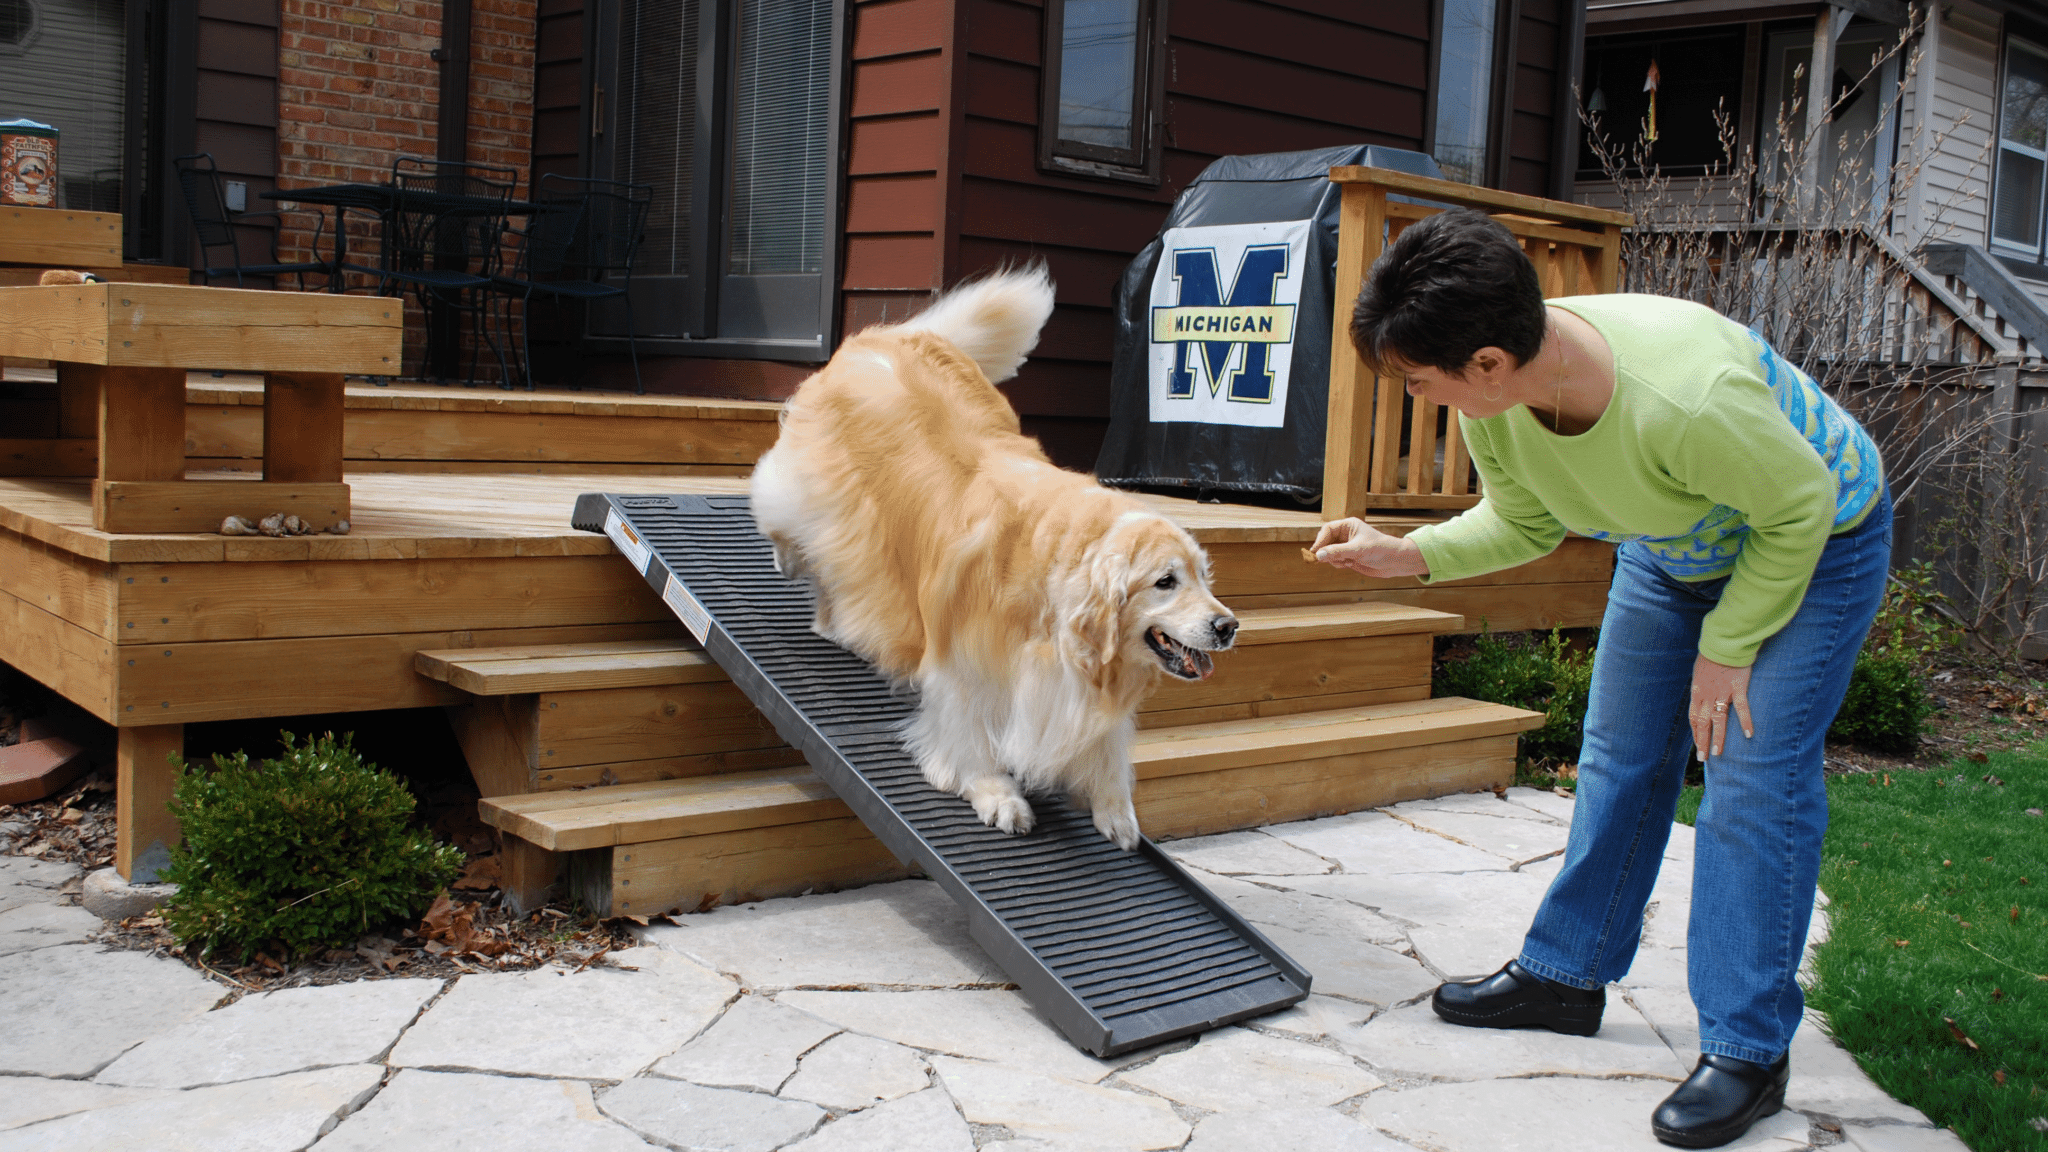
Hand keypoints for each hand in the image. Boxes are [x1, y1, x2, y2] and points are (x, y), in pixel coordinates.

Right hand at [1309, 518, 1430, 578]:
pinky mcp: (1349, 557)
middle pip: (1326, 541)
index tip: (1316, 551)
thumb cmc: (1380, 549)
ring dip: (1333, 559)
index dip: (1320, 540)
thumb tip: (1318, 555)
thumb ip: (1337, 552)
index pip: (1328, 530)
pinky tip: (1349, 565)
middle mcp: (1346, 535)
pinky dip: (1338, 564)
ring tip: (1346, 562)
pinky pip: (1335, 560)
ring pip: (1329, 552)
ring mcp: (1347, 547)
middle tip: (1321, 560)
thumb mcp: (1358, 550)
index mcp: (1348, 525)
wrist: (1395, 562)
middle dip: (1325, 551)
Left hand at [1689, 654, 1753, 761]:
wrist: (1723, 642)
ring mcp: (1722, 692)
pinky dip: (1745, 721)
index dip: (1696, 732)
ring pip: (1718, 720)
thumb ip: (1701, 684)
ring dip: (1717, 738)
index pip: (1694, 717)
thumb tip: (1701, 693)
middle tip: (1703, 758)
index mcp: (1697, 691)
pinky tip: (1749, 735)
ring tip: (1717, 754)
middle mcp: (1707, 695)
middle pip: (1703, 723)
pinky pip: (1742, 708)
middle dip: (1702, 742)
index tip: (1698, 745)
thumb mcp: (1700, 671)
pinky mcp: (1738, 687)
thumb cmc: (1711, 654)